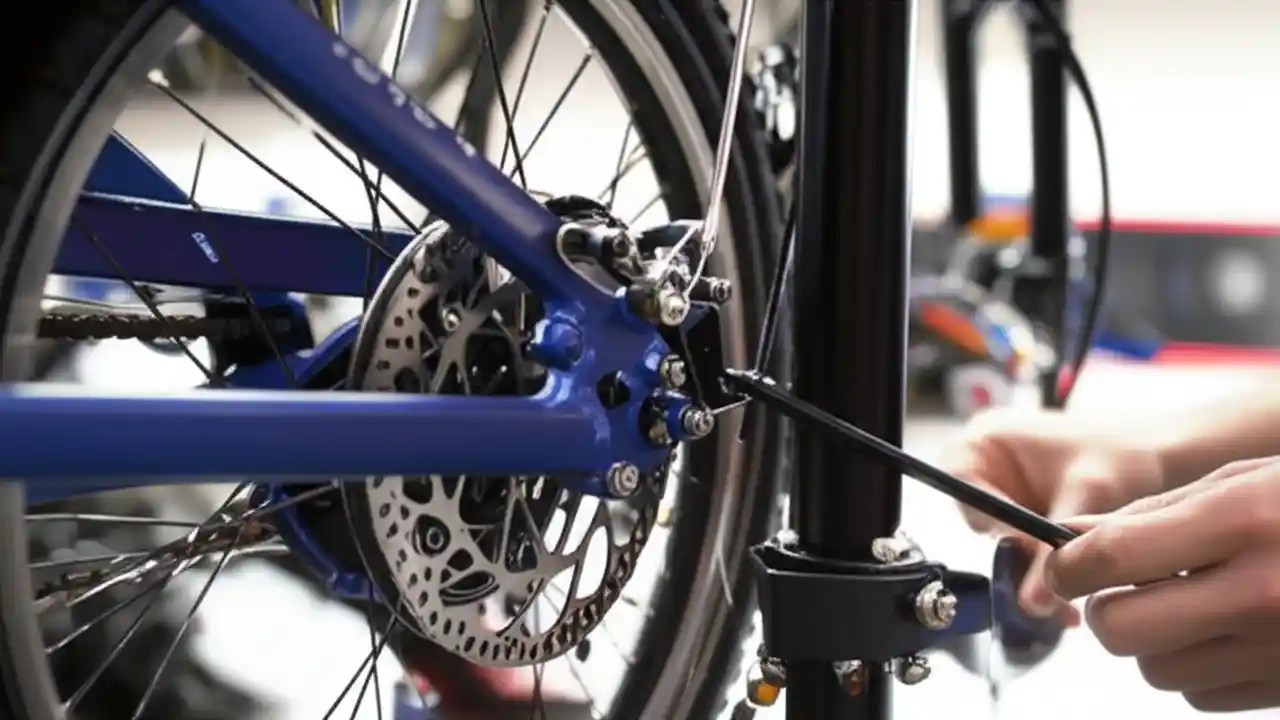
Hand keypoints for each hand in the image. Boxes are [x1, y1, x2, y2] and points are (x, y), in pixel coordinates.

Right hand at [942, 408, 1165, 622]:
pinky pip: (1026, 553)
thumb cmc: (1128, 450)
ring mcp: (1010, 495)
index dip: (986, 516)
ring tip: (1064, 598)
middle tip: (1047, 582)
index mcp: (989, 438)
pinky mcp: (1030, 521)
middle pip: (979, 519)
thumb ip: (1054, 547)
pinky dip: (1047, 572)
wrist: (1173, 457)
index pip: (959, 481)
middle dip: (1014, 554)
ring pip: (1004, 543)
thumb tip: (1032, 603)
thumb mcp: (1086, 493)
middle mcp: (991, 466)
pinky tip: (1069, 596)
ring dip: (1033, 571)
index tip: (1024, 544)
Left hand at [1046, 457, 1279, 712]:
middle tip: (1127, 587)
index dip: (1070, 564)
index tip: (1066, 563)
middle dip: (1109, 609)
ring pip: (1158, 671)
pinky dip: (1201, 670)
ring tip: (1199, 603)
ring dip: (1158, 642)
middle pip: (1121, 630)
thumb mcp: (1241, 482)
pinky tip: (1234, 632)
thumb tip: (1065, 535)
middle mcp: (1260, 592)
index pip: (1109, 557)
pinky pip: (1204, 697)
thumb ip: (1150, 514)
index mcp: (1242, 522)